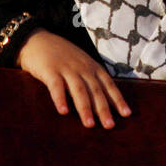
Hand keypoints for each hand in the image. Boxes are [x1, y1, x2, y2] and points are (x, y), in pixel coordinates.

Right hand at [16, 29, 130, 128]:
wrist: (39, 39)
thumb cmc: (62, 56)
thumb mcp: (82, 63)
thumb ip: (91, 79)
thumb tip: (104, 102)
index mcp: (92, 67)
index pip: (109, 85)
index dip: (117, 99)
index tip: (126, 114)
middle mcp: (83, 68)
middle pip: (95, 90)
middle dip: (103, 109)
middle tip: (109, 125)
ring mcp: (66, 69)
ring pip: (78, 90)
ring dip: (85, 108)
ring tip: (89, 124)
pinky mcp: (50, 70)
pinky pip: (56, 86)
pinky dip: (60, 99)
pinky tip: (63, 112)